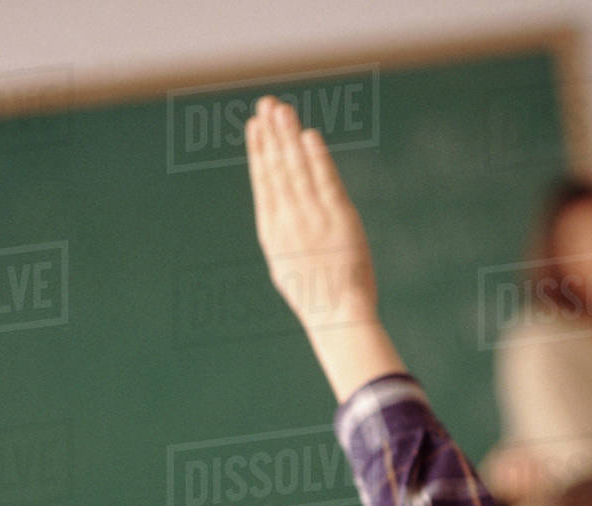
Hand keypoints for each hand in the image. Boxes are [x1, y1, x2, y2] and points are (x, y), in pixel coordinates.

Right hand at [246, 97, 376, 332]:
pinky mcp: (337, 218)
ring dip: (288, 137)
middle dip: (271, 134)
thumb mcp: (288, 267)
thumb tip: (282, 213)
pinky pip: (324, 180)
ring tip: (281, 110)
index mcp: (273, 234)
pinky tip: (308, 135)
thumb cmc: (316, 297)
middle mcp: (288, 221)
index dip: (259, 153)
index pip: (264, 184)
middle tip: (266, 104)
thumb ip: (285, 236)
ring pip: (296, 169)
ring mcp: (311, 218)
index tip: (254, 128)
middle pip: (277, 169)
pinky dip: (316, 156)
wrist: (336, 314)